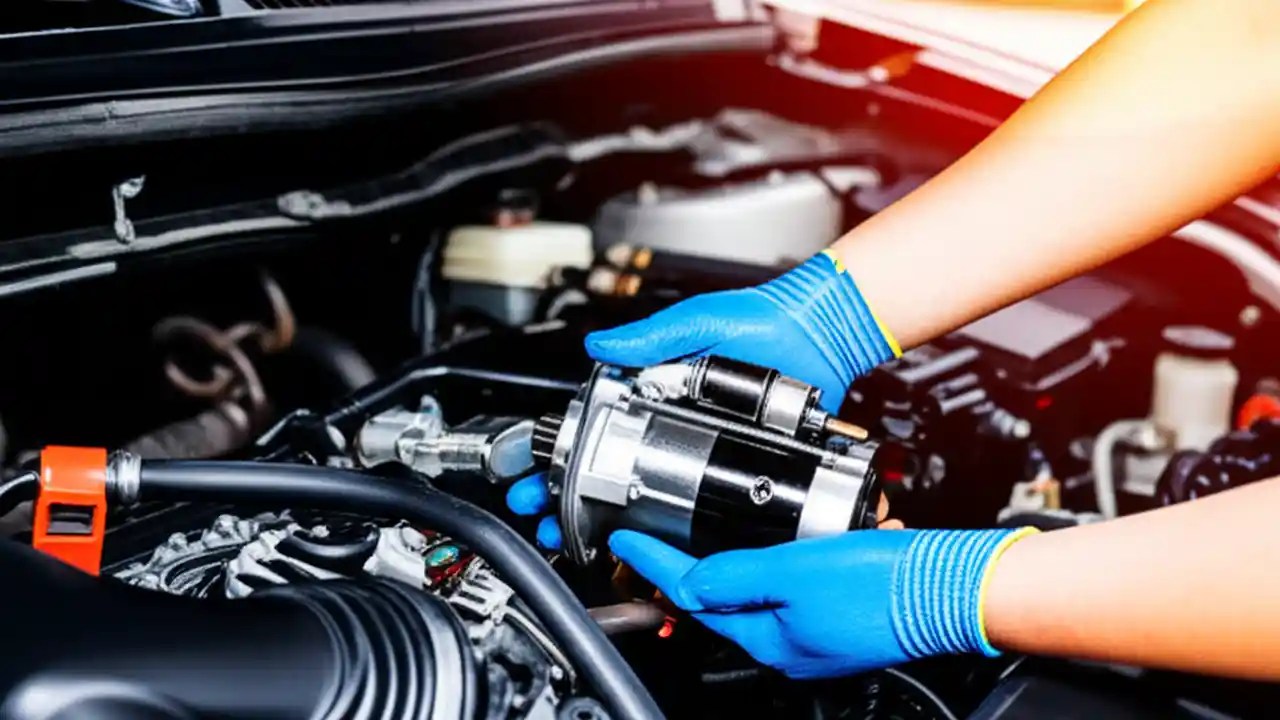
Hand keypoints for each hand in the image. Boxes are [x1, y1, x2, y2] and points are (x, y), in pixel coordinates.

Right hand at [511, 251, 901, 549]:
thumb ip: (650, 337)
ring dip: (608, 514)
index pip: (594, 422)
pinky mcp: (734, 463)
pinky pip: (699, 496)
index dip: (560, 450)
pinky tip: (643, 535)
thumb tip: (599, 348)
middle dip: (568, 493)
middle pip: (609, 464)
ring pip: (647, 485)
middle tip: (541, 513)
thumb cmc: (763, 321)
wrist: (819, 338)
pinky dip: (670, 518)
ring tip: (575, 534)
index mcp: (654, 383)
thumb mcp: (697, 322)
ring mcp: (702, 445)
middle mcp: (673, 417)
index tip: (531, 474)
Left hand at [608, 526, 1036, 678]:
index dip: (653, 565)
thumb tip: (686, 581)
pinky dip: (774, 568)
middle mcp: (788, 644)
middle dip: (687, 570)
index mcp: (770, 637)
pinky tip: (779, 547)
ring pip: (756, 597)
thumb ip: (735, 574)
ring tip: (707, 535)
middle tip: (655, 542)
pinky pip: (791, 592)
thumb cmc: (882, 584)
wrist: (949, 587)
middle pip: (720, 603)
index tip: (625, 542)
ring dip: (731, 567)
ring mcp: (815, 634)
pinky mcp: (840, 619)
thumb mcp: (794, 569)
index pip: (694, 596)